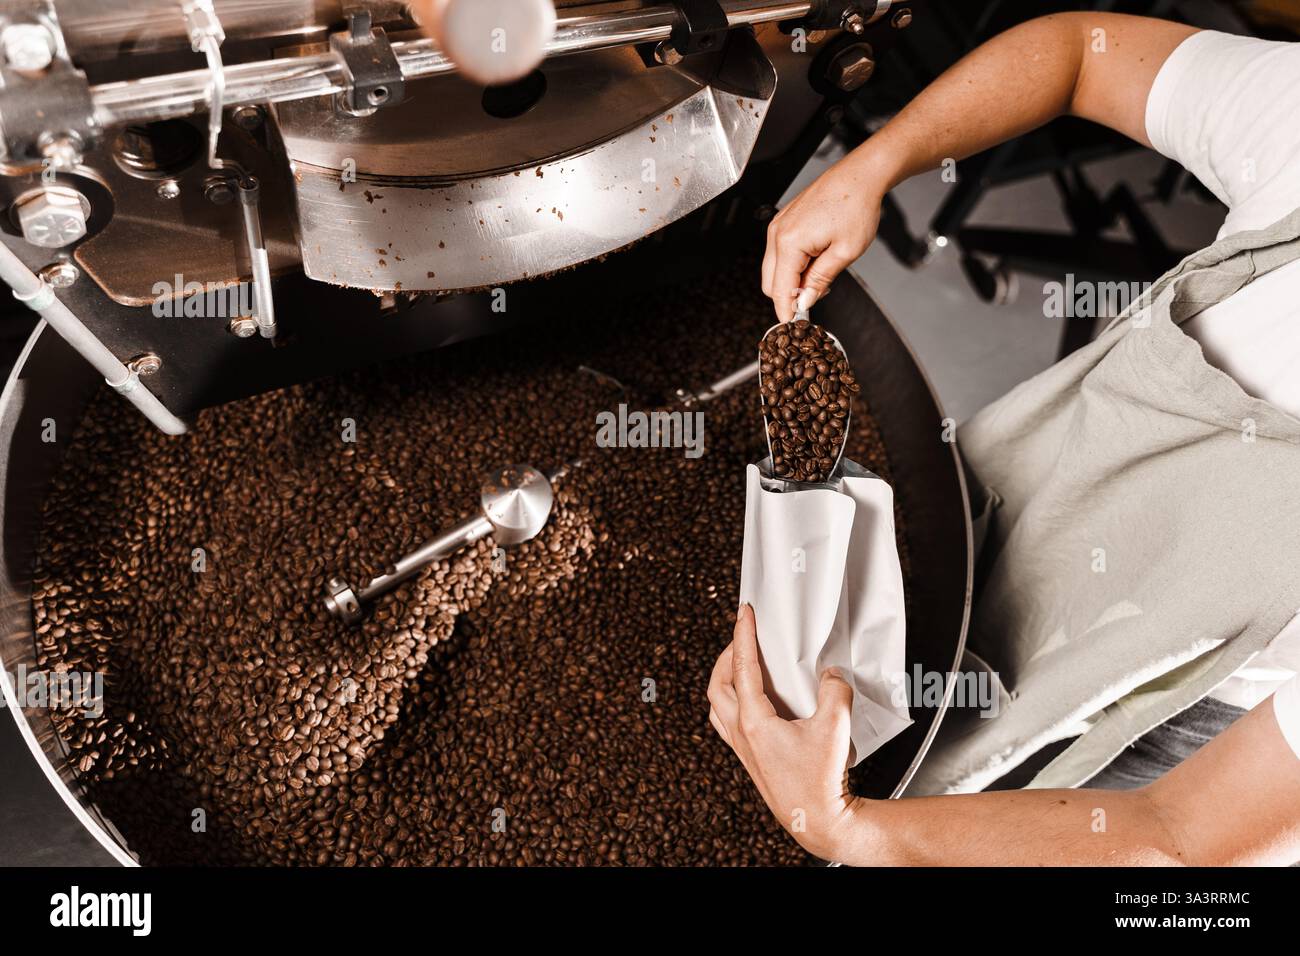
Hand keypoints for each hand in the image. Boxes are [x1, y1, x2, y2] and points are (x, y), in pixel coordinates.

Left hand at [707, 604, 862, 860]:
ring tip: (743, 664)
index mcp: (754, 722)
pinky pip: (726, 721)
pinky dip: (731, 701)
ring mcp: (742, 748)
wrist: (818, 819)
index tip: (745, 613)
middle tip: (744, 638)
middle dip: (728, 656)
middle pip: (717, 684)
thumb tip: (830, 673)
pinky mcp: (749, 758)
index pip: (742, 668)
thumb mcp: (836, 726)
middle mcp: (741, 734)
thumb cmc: (821, 780)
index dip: (743, 636)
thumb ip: (834, 691)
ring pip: (716, 705)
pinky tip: (753, 699)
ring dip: (725, 679)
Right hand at [761, 152, 886, 323]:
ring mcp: (778, 226)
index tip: (795, 324)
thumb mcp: (845, 252)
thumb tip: (805, 302)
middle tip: (817, 295)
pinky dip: (792, 265)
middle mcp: (778, 233)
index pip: (779, 289)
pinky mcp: (784, 221)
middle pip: (770, 282)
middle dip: (790, 295)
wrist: (860, 175)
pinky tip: (815, 261)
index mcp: (790, 242)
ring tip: (821, 274)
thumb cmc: (856, 205)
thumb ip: (820, 280)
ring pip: (773, 269)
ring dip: (792, 280)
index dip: (787, 310)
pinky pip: (779, 253)